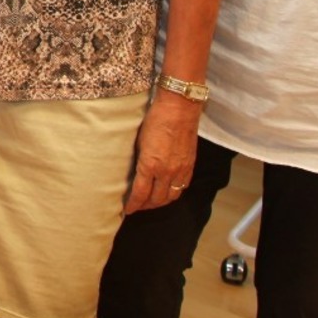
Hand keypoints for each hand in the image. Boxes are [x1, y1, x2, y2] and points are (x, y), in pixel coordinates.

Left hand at [125, 93, 200, 213]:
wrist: (179, 107)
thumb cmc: (155, 119)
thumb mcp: (138, 140)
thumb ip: (138, 160)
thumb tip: (134, 173)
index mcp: (150, 165)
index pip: (140, 194)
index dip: (133, 205)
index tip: (127, 210)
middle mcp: (167, 172)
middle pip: (157, 199)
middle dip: (146, 206)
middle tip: (138, 206)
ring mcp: (181, 169)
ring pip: (172, 196)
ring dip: (161, 202)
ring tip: (152, 202)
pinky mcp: (190, 165)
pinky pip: (182, 186)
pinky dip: (174, 192)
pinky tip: (167, 190)